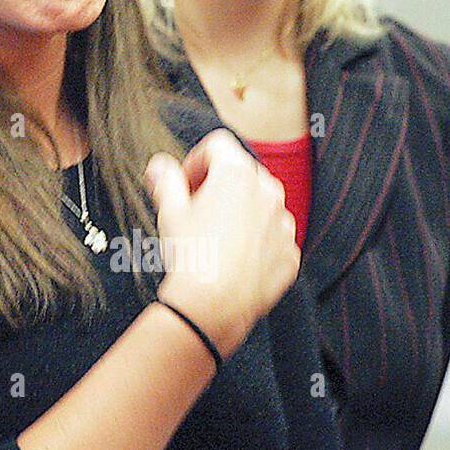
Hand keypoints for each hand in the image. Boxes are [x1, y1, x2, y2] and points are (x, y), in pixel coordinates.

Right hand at [143, 129, 299, 358]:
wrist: (214, 305)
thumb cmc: (191, 254)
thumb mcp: (169, 210)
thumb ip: (165, 179)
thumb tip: (159, 166)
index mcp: (237, 174)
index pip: (218, 145)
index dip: (195, 160)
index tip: (183, 183)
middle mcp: (268, 193)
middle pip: (242, 172)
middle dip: (218, 184)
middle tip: (195, 208)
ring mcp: (283, 224)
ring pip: (260, 204)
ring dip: (239, 210)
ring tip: (213, 236)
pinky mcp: (289, 253)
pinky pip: (271, 236)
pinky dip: (254, 240)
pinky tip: (231, 258)